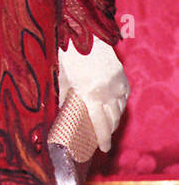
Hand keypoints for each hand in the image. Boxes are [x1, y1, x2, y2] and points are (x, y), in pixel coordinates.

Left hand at [58, 36, 128, 151]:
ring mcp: (117, 85)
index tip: (104, 149)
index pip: (99, 123)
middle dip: (107, 132)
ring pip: (119, 111)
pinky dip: (118, 107)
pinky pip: (123, 99)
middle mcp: (107, 92)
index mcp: (90, 93)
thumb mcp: (62, 78)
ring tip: (106, 127)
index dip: (102, 138)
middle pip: (111, 120)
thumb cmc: (69, 57)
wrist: (86, 36)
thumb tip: (60, 113)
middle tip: (102, 141)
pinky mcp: (123, 79)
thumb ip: (63, 98)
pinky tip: (112, 111)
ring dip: (113, 120)